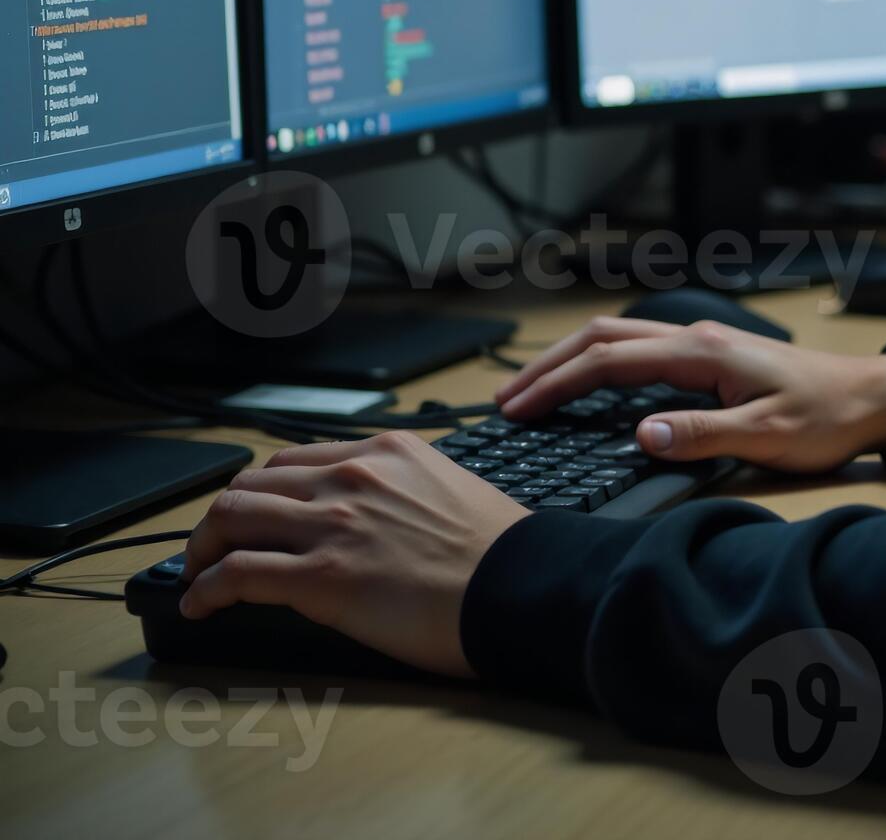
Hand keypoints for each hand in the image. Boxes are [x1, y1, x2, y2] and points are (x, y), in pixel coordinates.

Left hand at [177, 430, 529, 676]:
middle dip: (221, 517)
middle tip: (214, 547)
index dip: (262, 489)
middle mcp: (352, 476)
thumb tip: (372, 517)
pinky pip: (236, 574)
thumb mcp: (446, 487)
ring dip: (202, 549)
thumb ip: (399, 489)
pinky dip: (204, 590)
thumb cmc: (495, 549)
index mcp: (385, 451)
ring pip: (230, 518)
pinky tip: (201, 605)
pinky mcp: (320, 576)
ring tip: (198, 573)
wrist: (516, 583)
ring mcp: (333, 523)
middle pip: (251, 483)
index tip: (253, 514)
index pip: (294, 458)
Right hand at [495, 317, 885, 472]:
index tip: (516, 410)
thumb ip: (703, 436)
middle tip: (505, 399)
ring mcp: (704, 342)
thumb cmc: (827, 418)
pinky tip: (590, 388)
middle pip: (604, 337)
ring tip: (534, 391)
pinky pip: (642, 350)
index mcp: (703, 353)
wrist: (873, 397)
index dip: (557, 384)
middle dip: (549, 364)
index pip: (609, 361)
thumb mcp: (768, 437)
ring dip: (572, 359)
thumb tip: (642, 433)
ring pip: (621, 337)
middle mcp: (698, 337)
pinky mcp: (713, 355)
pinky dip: (602, 363)